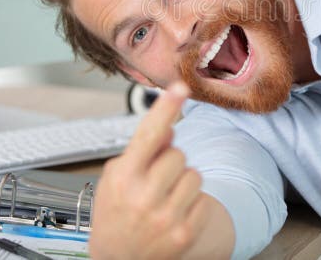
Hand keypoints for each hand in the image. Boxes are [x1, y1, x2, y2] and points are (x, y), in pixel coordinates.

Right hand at [89, 84, 206, 258]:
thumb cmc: (117, 213)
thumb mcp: (116, 178)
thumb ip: (141, 151)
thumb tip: (169, 129)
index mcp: (123, 178)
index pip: (148, 134)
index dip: (166, 108)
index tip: (181, 87)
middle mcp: (142, 197)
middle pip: (178, 154)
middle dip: (170, 161)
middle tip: (156, 179)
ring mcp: (165, 217)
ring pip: (195, 174)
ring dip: (184, 181)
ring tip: (165, 198)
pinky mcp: (184, 233)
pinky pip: (204, 198)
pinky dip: (192, 202)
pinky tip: (174, 213)